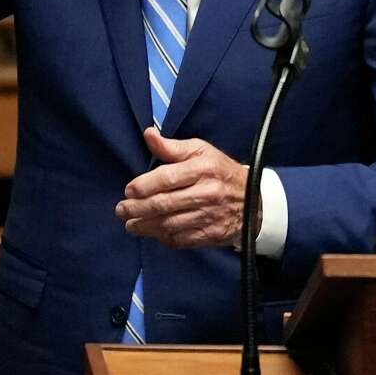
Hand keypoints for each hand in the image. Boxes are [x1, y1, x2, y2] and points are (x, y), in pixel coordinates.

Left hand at [114, 128, 250, 248]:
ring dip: (145, 226)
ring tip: (130, 225)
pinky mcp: (211, 235)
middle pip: (164, 204)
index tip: (128, 190)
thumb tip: (148, 134)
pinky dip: (163, 238)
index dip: (143, 185)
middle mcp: (207, 193)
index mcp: (202, 169)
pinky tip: (152, 233)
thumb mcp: (200, 150)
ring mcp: (209, 216)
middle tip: (121, 210)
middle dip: (137, 209)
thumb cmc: (220, 170)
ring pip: (169, 224)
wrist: (255, 200)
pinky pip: (181, 240)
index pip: (166, 178)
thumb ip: (172, 147)